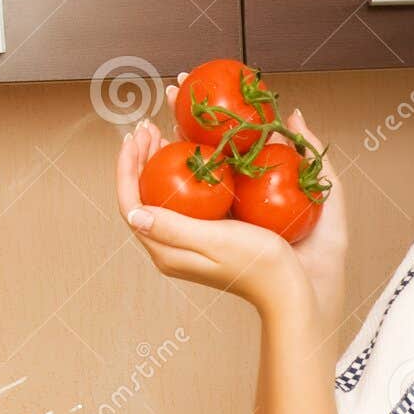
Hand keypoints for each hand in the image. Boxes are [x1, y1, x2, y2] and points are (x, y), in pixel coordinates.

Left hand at [116, 108, 307, 317]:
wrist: (286, 286)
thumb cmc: (256, 264)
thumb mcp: (214, 241)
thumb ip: (172, 228)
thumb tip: (134, 212)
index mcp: (166, 251)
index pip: (131, 205)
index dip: (127, 168)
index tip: (135, 137)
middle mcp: (170, 248)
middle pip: (141, 198)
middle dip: (139, 159)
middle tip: (149, 127)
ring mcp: (186, 243)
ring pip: (159, 197)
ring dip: (156, 163)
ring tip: (162, 133)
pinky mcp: (203, 236)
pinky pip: (181, 200)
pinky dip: (179, 174)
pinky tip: (191, 154)